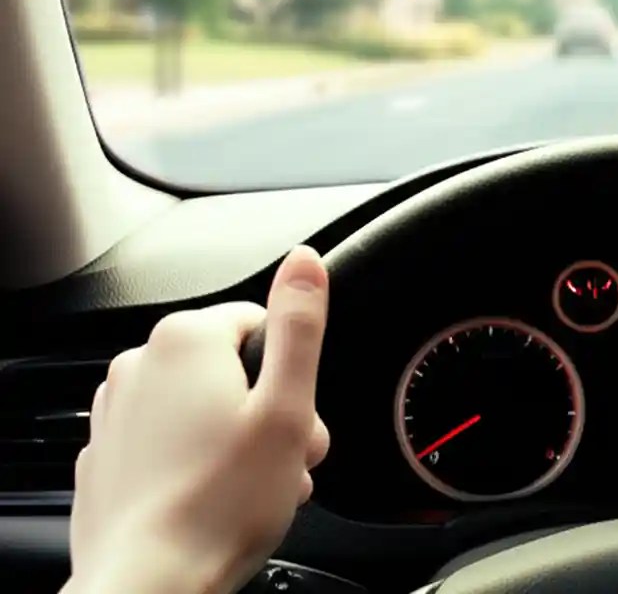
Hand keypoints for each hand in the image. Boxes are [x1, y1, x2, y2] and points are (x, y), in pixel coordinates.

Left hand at [64, 246, 330, 593]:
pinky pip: (167, 441)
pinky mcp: (107, 453)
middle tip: (285, 462)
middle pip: (231, 368)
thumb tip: (306, 260)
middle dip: (267, 411)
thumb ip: (299, 326)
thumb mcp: (287, 407)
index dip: (293, 375)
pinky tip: (214, 499)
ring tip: (253, 487)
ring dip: (236, 439)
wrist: (150, 582)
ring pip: (201, 407)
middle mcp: (141, 363)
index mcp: (187, 340)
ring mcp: (117, 410)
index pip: (262, 324)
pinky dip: (195, 462)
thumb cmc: (222, 503)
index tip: (298, 420)